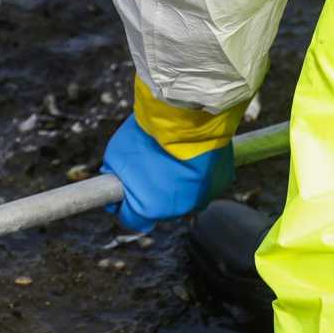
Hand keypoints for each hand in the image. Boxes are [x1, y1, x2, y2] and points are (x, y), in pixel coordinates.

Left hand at [101, 115, 235, 232]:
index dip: (125, 205)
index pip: (132, 220)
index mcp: (148, 208)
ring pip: (185, 197)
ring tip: (173, 156)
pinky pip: (205, 183)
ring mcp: (202, 198)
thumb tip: (113, 184)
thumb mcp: (116, 154)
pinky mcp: (220, 183)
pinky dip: (199, 173)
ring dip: (178, 184)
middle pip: (160, 208)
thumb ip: (114, 176)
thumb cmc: (150, 133)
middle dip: (154, 192)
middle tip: (151, 165)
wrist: (187, 112)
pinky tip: (193, 153)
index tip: (124, 192)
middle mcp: (177, 210)